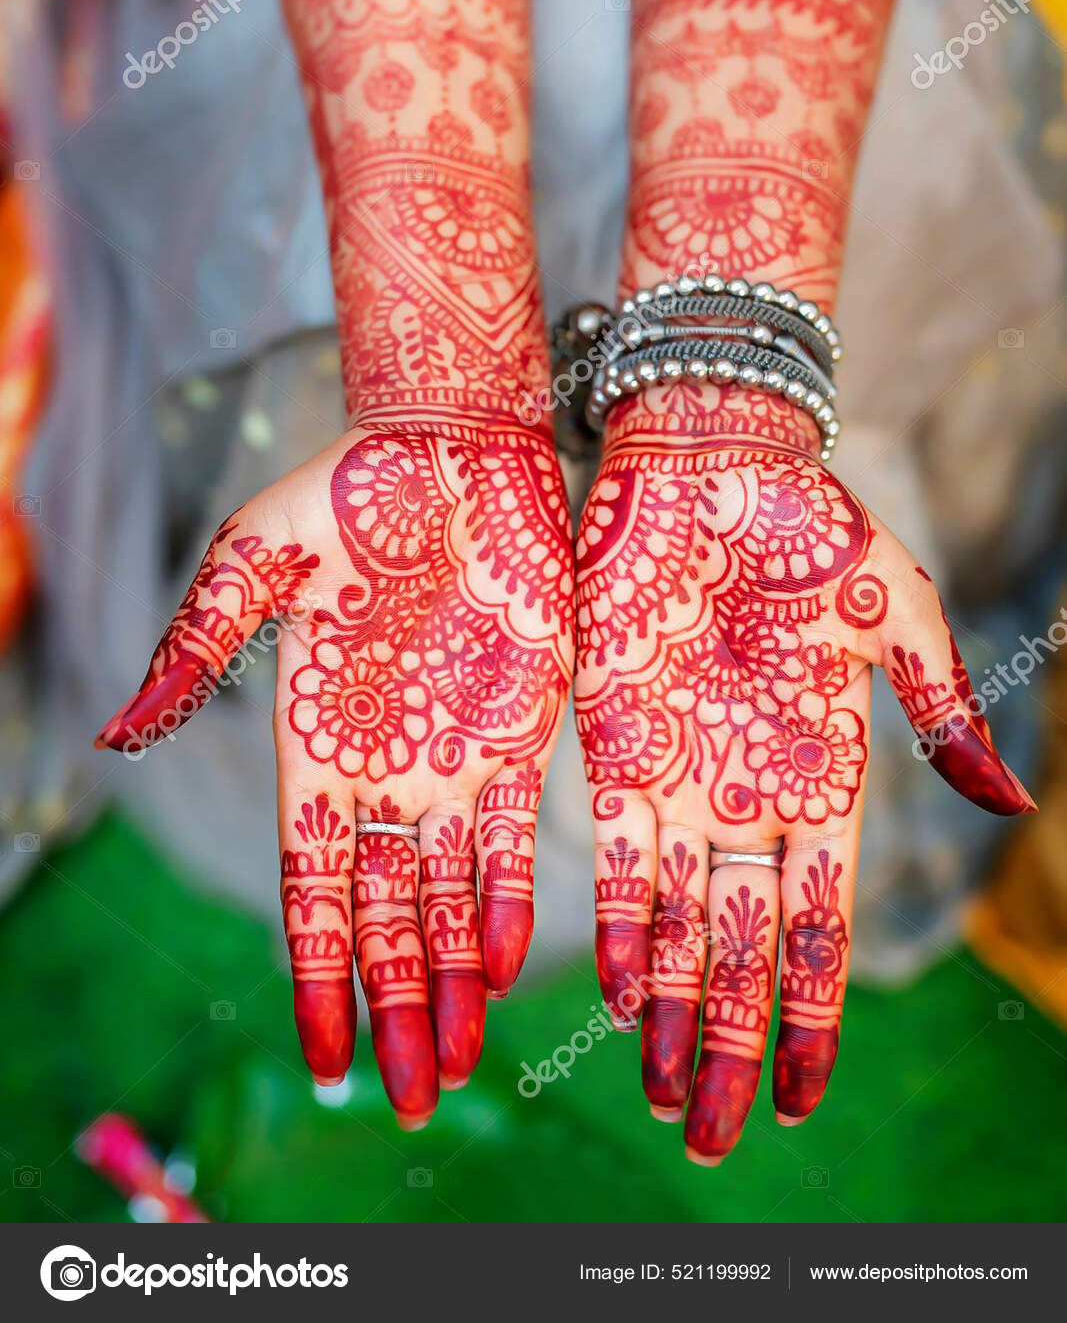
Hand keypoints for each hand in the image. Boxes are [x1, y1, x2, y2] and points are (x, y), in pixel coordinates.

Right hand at [98, 418, 573, 1126]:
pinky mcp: (519, 731)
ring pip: (450, 897)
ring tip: (458, 1061)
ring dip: (452, 980)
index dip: (315, 972)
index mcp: (313, 750)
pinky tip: (506, 964)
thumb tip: (120, 733)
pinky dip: (509, 901)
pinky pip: (516, 838)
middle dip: (392, 1007)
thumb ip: (197, 650)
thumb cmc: (344, 496)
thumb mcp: (254, 568)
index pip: (314, 888)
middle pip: (384, 918)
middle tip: (405, 1096)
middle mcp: (384, 773)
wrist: (451, 445)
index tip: (324, 1053)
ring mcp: (454, 758)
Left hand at [575, 386, 1033, 1164]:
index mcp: (823, 783)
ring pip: (678, 926)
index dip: (813, 1015)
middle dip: (731, 1046)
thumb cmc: (809, 529)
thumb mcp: (893, 615)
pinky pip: (620, 858)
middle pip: (743, 954)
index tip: (803, 1096)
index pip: (820, 930)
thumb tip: (1007, 798)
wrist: (708, 463)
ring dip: (671, 1014)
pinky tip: (622, 994)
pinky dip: (623, 927)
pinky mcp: (618, 745)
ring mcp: (682, 781)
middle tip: (712, 1139)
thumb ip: (940, 704)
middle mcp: (749, 802)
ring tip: (663, 1097)